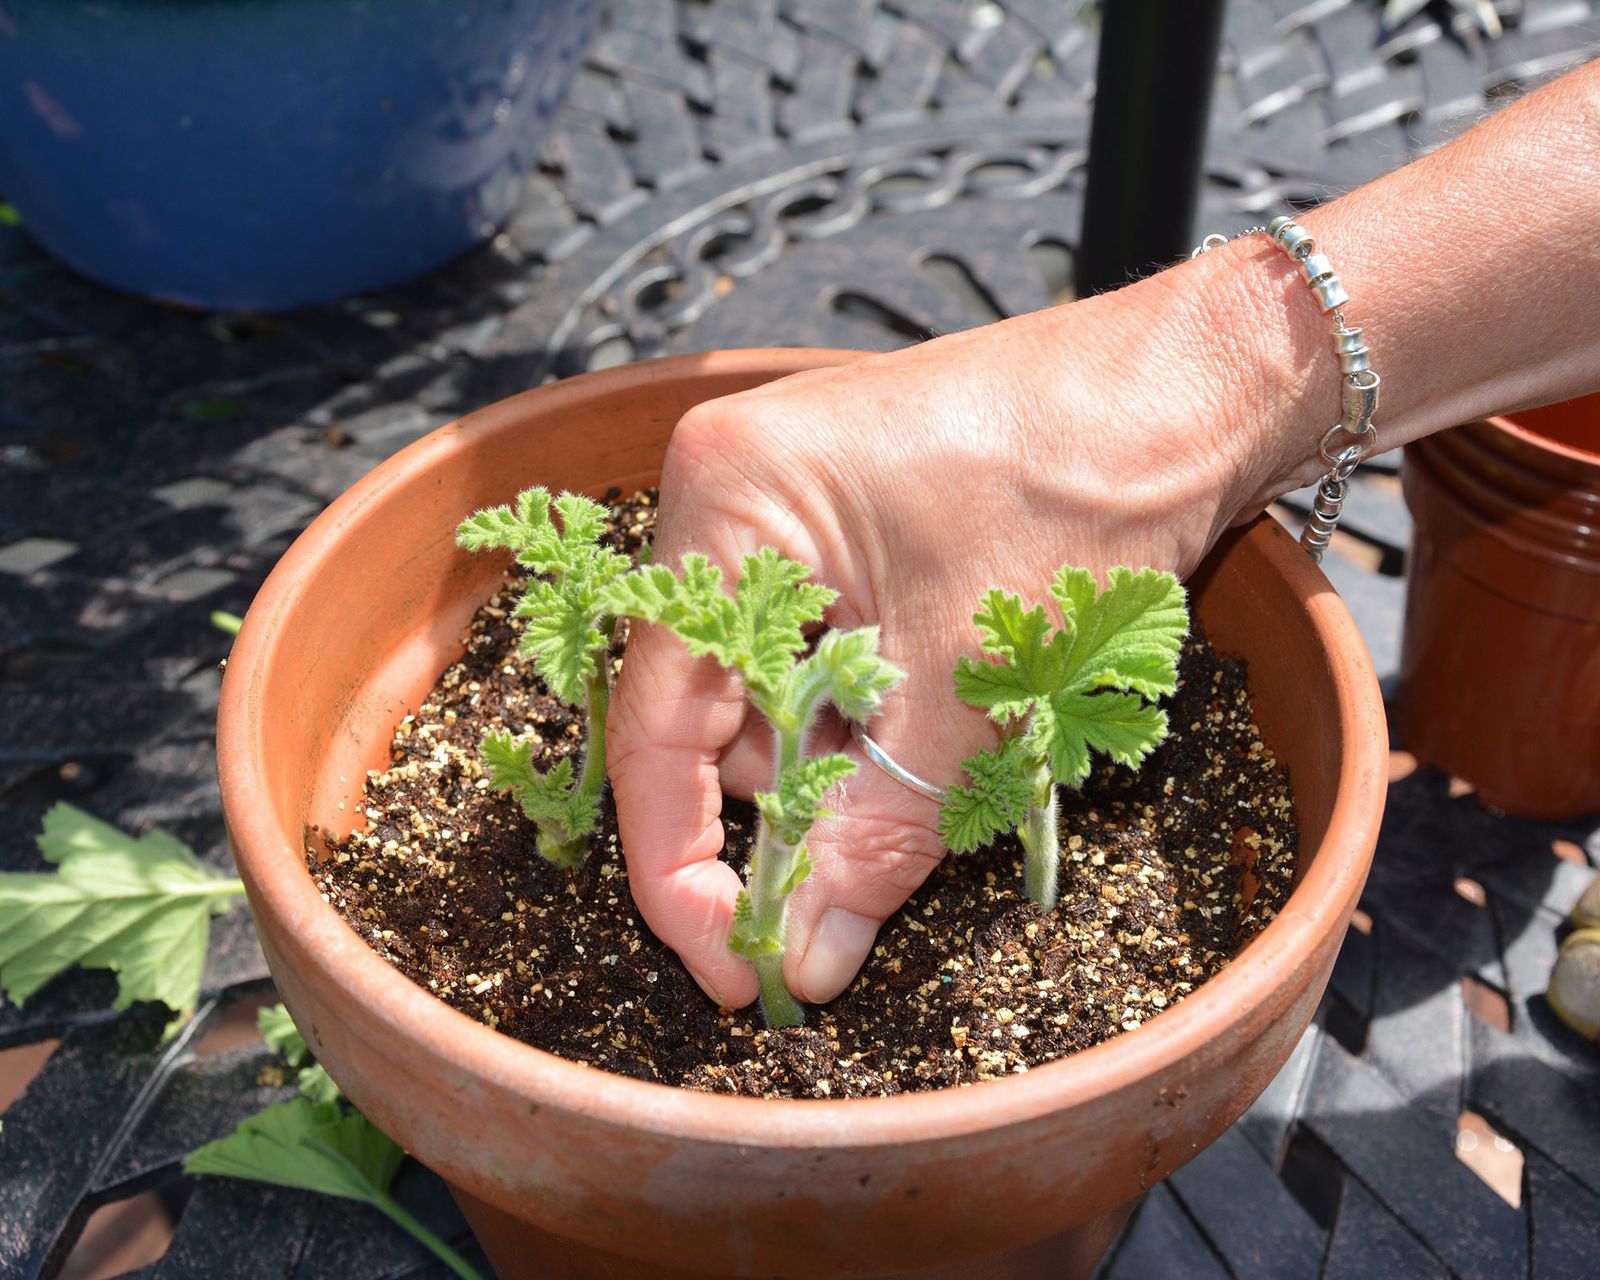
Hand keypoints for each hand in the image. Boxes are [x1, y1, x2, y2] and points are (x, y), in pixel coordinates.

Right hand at [606, 273, 1292, 1008]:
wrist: (1196, 387)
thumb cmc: (1085, 491)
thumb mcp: (970, 691)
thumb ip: (875, 834)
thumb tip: (806, 960)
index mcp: (729, 503)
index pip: (658, 717)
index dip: (680, 860)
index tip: (728, 965)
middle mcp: (734, 496)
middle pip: (714, 711)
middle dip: (786, 807)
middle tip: (849, 891)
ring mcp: (791, 506)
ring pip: (778, 694)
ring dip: (843, 763)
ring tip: (941, 766)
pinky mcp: (850, 528)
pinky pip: (827, 655)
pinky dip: (872, 718)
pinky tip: (939, 729)